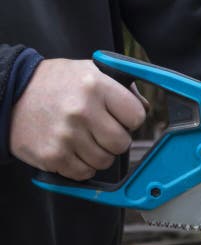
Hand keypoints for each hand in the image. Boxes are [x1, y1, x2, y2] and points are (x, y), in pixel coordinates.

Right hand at [9, 59, 146, 180]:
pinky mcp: (53, 156)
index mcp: (96, 85)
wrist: (10, 93)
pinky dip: (81, 166)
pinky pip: (84, 173)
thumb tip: (144, 109)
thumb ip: (122, 88)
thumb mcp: (91, 71)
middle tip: (101, 131)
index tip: (119, 117)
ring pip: (105, 161)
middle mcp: (81, 110)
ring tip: (83, 138)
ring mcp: (66, 135)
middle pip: (122, 143)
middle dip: (115, 139)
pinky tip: (71, 149)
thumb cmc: (56, 84)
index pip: (137, 116)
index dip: (130, 119)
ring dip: (98, 154)